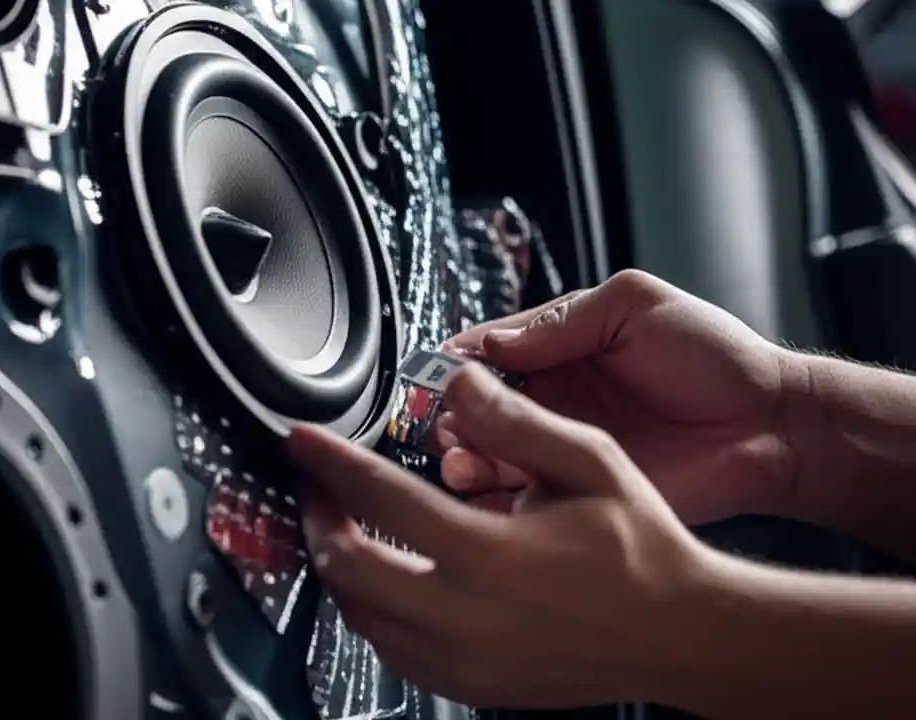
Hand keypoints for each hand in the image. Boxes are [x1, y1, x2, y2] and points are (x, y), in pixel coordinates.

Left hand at [287, 365, 715, 708]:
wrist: (680, 633)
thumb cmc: (640, 547)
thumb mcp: (589, 461)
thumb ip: (514, 421)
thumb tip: (457, 382)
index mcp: (493, 556)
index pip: (379, 500)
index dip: (329, 462)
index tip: (301, 441)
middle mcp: (468, 619)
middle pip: (347, 570)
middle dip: (317, 521)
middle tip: (317, 486)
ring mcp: (464, 662)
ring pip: (360, 616)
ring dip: (340, 566)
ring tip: (344, 525)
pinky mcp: (469, 686)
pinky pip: (391, 650)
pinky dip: (372, 609)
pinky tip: (383, 577)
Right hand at [440, 270, 804, 524]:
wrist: (768, 427)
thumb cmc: (713, 356)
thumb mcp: (635, 307)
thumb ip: (562, 321)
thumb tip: (494, 342)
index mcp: (555, 349)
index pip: (484, 352)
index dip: (452, 366)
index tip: (432, 381)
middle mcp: (550, 398)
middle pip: (472, 409)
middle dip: (449, 419)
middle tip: (450, 430)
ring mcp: (560, 446)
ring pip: (486, 456)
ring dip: (464, 460)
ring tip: (465, 465)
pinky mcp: (576, 492)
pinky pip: (519, 501)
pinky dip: (492, 504)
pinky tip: (486, 498)